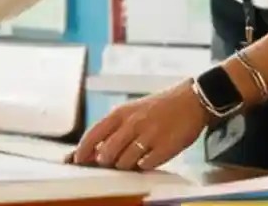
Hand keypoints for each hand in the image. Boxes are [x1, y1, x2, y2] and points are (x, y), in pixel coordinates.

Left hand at [69, 79, 210, 170]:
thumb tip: (93, 150)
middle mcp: (133, 124)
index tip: (76, 160)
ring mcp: (149, 136)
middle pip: (107, 153)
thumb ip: (113, 129)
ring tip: (133, 157)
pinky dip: (143, 166)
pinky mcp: (165, 148)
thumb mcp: (131, 111)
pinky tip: (148, 158)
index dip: (82, 150)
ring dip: (124, 165)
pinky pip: (145, 165)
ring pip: (124, 162)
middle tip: (111, 161)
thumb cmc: (157, 108)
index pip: (93, 134)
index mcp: (121, 113)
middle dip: (105, 161)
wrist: (191, 101)